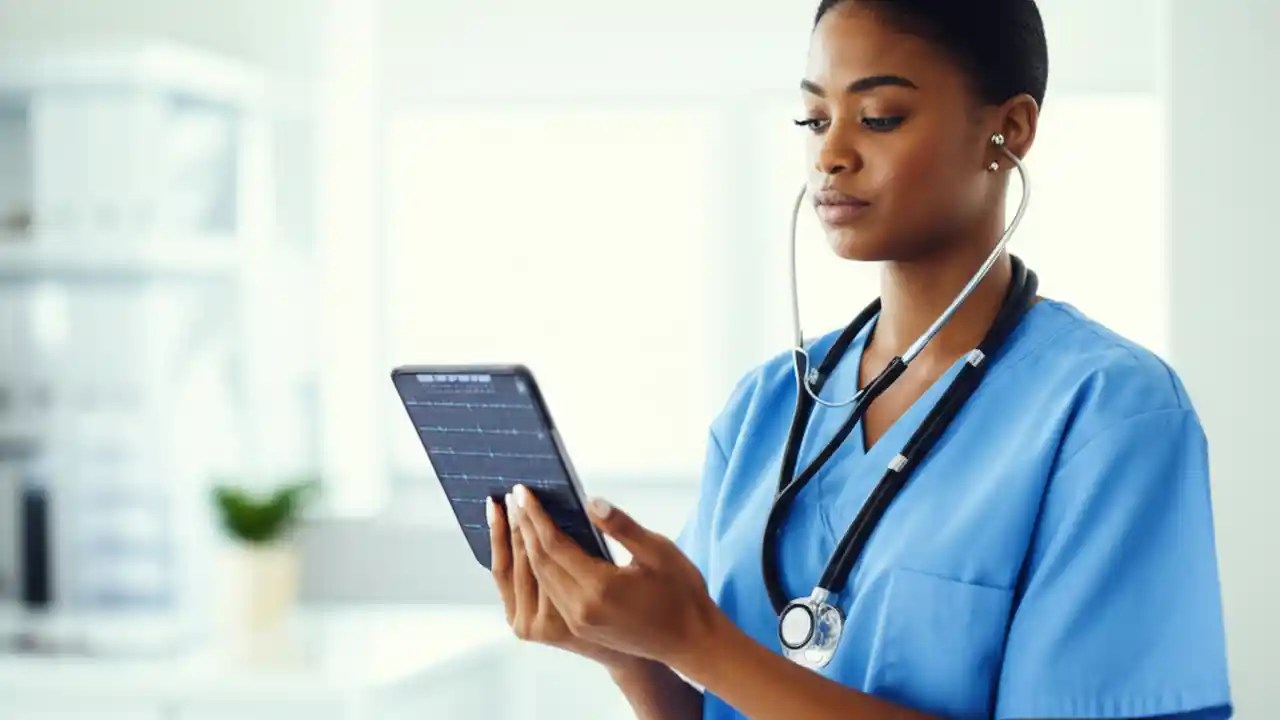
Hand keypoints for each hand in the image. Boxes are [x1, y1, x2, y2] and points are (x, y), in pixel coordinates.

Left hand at [511, 484, 725, 669]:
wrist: (690, 641)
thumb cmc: (681, 593)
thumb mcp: (658, 552)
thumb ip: (622, 526)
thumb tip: (591, 502)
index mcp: (600, 588)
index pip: (554, 545)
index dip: (536, 516)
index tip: (523, 492)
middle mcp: (582, 608)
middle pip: (540, 562)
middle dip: (524, 527)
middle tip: (514, 498)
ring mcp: (578, 620)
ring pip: (540, 579)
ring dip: (525, 547)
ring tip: (517, 518)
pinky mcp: (580, 626)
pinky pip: (549, 592)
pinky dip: (537, 567)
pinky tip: (533, 549)